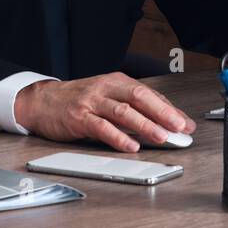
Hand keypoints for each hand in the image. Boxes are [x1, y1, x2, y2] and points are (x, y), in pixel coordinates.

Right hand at [14, 72, 196, 152]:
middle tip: (179, 127)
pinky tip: (130, 146)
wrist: (42, 101)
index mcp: (117, 81)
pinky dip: (118, 137)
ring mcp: (92, 102)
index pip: (149, 94)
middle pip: (139, 97)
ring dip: (144, 125)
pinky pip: (101, 127)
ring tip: (161, 137)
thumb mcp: (107, 96)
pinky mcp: (79, 117)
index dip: (170, 109)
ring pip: (122, 111)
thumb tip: (164, 120)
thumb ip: (132, 106)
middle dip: (162, 112)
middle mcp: (106, 88)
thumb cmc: (79, 100)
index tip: (186, 124)